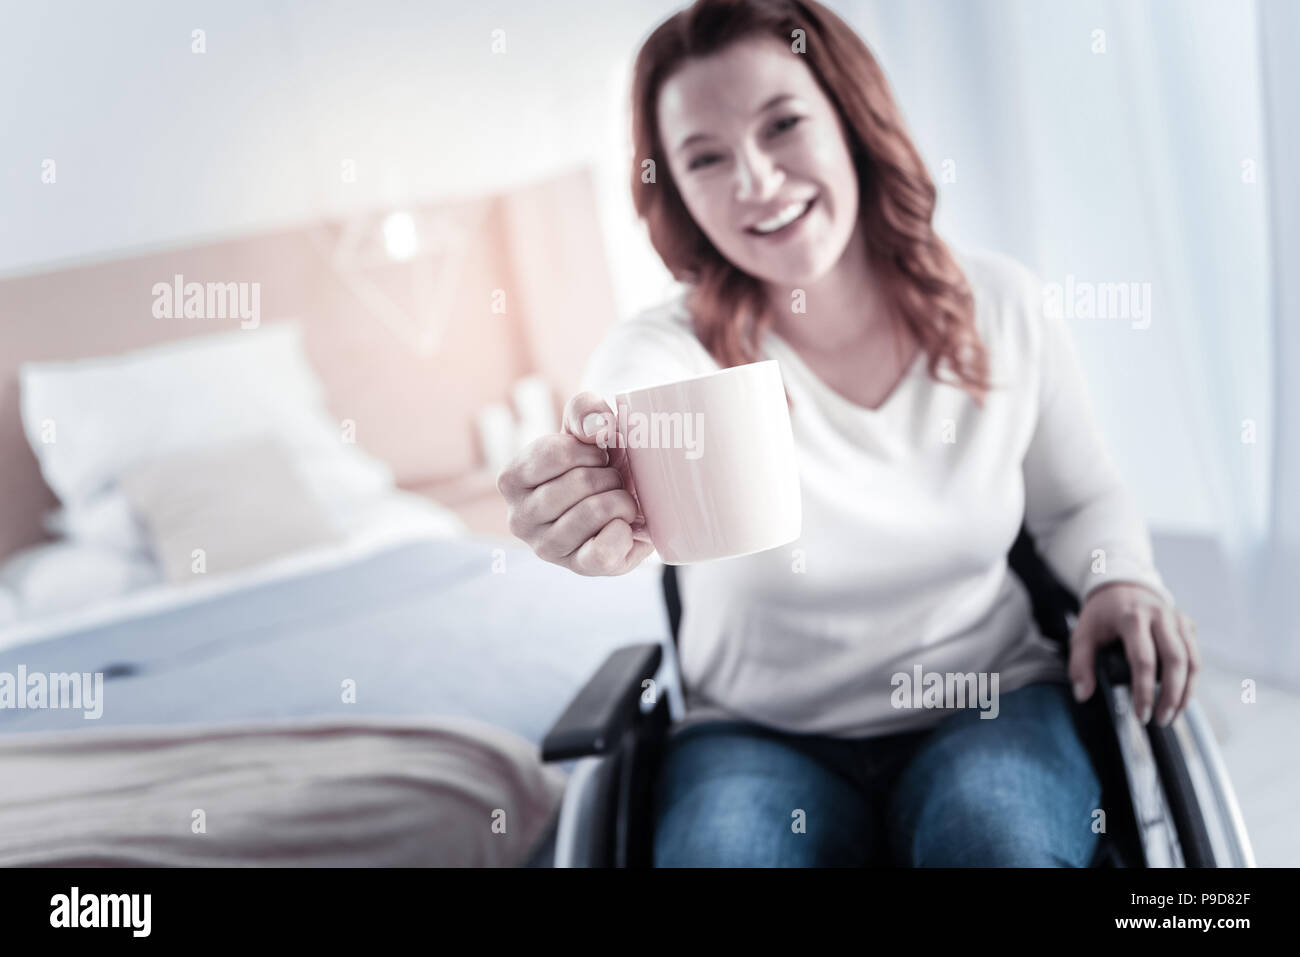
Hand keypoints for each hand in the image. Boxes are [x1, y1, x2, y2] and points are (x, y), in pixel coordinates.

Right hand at [496, 391, 653, 575]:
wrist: (623, 500)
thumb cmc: (596, 462)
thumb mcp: (587, 426)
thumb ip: (586, 410)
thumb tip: (598, 426)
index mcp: (511, 480)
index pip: (555, 452)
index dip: (589, 450)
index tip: (598, 457)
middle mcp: (519, 519)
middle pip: (579, 482)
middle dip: (609, 476)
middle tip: (613, 481)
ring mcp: (547, 548)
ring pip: (594, 511)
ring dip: (622, 500)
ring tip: (620, 501)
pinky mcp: (577, 569)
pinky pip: (603, 551)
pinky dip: (624, 532)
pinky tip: (625, 526)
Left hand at [1067, 581, 1199, 726]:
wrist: (1121, 585)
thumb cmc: (1101, 614)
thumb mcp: (1082, 634)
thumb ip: (1080, 664)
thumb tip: (1083, 694)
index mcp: (1132, 617)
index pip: (1143, 660)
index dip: (1144, 691)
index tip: (1141, 714)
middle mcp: (1160, 616)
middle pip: (1175, 661)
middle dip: (1171, 696)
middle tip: (1161, 719)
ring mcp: (1177, 618)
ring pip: (1192, 660)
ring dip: (1186, 692)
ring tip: (1173, 713)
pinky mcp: (1187, 623)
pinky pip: (1195, 655)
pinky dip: (1192, 679)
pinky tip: (1180, 695)